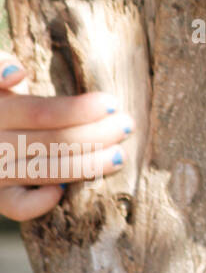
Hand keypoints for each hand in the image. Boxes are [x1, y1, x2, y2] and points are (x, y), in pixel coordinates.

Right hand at [0, 53, 133, 221]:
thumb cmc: (2, 98)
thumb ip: (2, 66)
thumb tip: (17, 73)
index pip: (39, 112)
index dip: (77, 110)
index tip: (112, 104)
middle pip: (50, 141)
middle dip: (95, 134)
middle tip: (126, 125)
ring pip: (42, 172)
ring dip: (85, 165)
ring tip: (119, 156)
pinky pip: (16, 206)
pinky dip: (39, 204)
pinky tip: (64, 191)